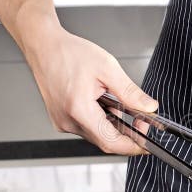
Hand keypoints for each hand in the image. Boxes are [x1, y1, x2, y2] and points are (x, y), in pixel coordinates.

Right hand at [0, 0, 158, 154]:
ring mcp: (62, 122)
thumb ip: (129, 92)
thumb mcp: (107, 68)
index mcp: (79, 110)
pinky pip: (87, 128)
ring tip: (123, 107)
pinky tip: (106, 106)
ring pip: (96, 135)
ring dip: (114, 127)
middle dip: (127, 135)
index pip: (111, 142)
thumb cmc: (68, 53)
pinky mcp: (61, 119)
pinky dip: (101, 122)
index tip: (147, 144)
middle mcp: (68, 121)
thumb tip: (148, 107)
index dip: (133, 146)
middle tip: (142, 121)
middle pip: (105, 141)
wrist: (43, 46)